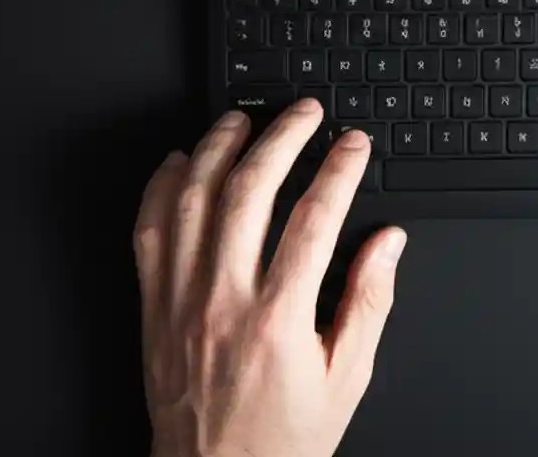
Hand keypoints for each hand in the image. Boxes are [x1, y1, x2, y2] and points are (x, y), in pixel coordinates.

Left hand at [134, 100, 405, 456]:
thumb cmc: (282, 437)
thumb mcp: (347, 378)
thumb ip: (369, 303)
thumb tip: (388, 243)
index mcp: (279, 319)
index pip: (314, 219)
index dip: (339, 169)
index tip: (353, 142)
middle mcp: (225, 301)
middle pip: (250, 193)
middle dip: (282, 138)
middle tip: (305, 112)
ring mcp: (182, 301)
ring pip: (193, 201)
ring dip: (220, 148)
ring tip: (244, 119)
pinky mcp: (154, 307)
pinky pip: (149, 232)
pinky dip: (162, 188)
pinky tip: (181, 161)